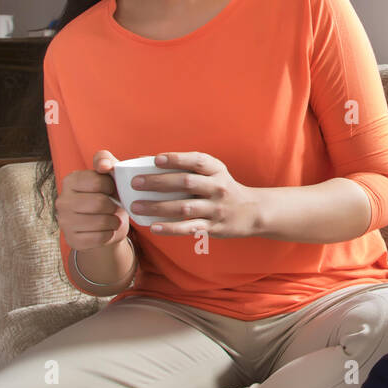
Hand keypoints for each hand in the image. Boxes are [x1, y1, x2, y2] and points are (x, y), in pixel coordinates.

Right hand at [56, 150, 128, 251]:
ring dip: (114, 221)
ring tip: (113, 219)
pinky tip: (107, 230)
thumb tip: (104, 165)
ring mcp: (64, 222)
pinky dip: (109, 234)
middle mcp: (62, 201)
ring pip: (101, 222)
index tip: (112, 190)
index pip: (98, 182)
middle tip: (114, 207)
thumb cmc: (107, 196)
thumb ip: (106, 161)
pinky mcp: (72, 240)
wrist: (103, 225)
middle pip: (100, 203)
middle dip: (114, 206)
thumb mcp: (109, 175)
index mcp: (70, 181)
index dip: (112, 187)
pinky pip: (100, 238)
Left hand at [130, 152, 260, 238]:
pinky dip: (170, 228)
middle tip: (136, 183)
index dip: (177, 159)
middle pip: (186, 183)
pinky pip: (188, 228)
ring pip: (184, 207)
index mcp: (217, 170)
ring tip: (136, 206)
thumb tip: (148, 162)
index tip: (156, 159)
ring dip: (158, 207)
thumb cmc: (223, 188)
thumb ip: (188, 168)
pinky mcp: (213, 227)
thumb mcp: (214, 173)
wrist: (252, 211)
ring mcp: (215, 208)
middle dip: (158, 182)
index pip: (197, 161)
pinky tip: (153, 227)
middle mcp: (217, 187)